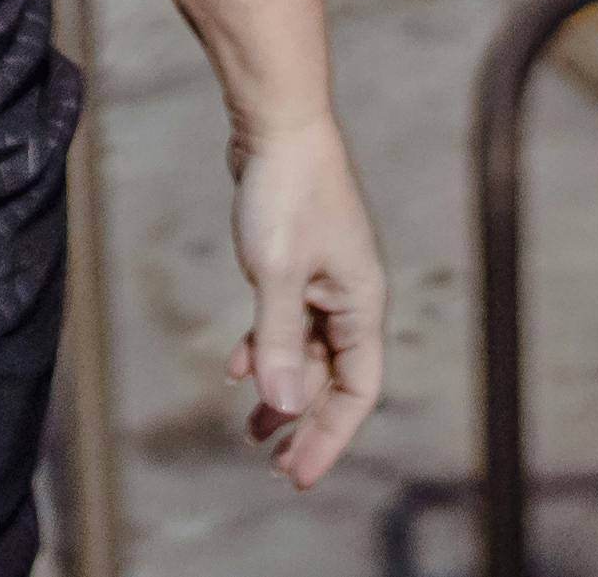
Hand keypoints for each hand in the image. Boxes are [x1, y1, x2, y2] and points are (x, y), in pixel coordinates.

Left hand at [222, 115, 387, 487]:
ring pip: (307, 352)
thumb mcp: (276, 274)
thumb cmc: (285, 192)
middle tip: (272, 466)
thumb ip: (280, 343)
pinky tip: (235, 366)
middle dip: (303, 422)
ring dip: (280, 389)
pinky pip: (285, 322)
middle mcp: (350, 295)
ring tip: (250, 428)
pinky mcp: (296, 262)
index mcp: (361, 302)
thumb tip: (284, 408)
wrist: (277, 122)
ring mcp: (324, 278)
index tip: (297, 475)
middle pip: (333, 378)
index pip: (358, 390)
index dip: (330, 437)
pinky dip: (264, 348)